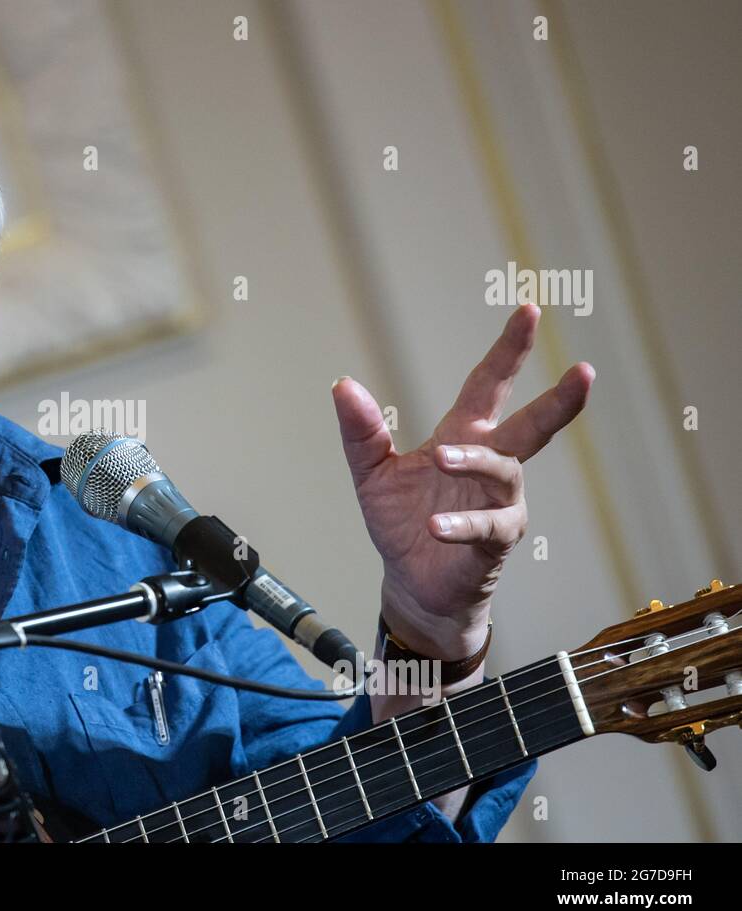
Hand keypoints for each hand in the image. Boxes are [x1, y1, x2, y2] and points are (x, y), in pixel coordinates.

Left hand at [331, 304, 593, 659]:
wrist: (412, 584)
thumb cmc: (402, 524)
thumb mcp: (371, 473)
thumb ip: (360, 431)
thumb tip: (341, 384)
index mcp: (462, 438)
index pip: (488, 386)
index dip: (508, 352)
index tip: (528, 312)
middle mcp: (490, 465)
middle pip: (530, 425)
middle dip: (557, 399)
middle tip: (583, 371)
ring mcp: (499, 502)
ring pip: (505, 471)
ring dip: (476, 461)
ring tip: (443, 457)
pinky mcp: (495, 542)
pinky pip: (487, 525)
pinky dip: (462, 523)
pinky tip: (437, 526)